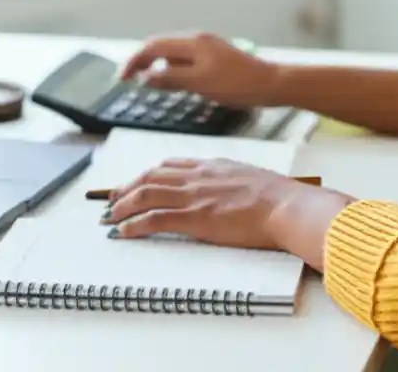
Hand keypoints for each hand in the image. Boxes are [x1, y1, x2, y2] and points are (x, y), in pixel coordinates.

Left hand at [103, 158, 355, 267]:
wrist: (288, 206)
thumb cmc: (280, 197)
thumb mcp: (250, 178)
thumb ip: (232, 181)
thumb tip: (229, 190)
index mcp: (212, 166)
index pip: (170, 165)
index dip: (148, 174)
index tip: (136, 181)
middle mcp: (198, 176)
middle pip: (151, 176)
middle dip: (126, 187)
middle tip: (112, 198)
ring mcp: (195, 196)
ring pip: (146, 194)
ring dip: (122, 206)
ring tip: (109, 216)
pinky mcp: (195, 218)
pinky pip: (154, 219)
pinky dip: (133, 225)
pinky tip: (123, 232)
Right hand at [121, 33, 280, 107]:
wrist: (271, 84)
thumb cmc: (237, 84)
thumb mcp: (199, 84)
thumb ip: (170, 78)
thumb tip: (145, 77)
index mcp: (192, 42)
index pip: (153, 46)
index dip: (134, 61)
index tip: (122, 78)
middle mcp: (197, 39)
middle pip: (160, 45)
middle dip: (142, 61)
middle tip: (130, 81)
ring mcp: (207, 46)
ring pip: (172, 52)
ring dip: (157, 65)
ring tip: (149, 84)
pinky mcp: (214, 56)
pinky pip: (185, 58)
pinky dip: (172, 68)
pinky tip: (174, 82)